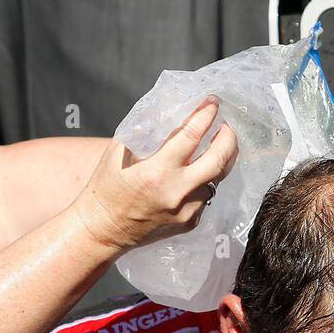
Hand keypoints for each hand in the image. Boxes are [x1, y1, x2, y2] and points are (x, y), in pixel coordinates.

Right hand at [71, 98, 237, 253]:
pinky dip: (205, 181)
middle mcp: (177, 192)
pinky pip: (206, 196)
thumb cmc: (108, 186)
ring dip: (219, 160)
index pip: (191, 136)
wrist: (104, 229)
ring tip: (216, 146)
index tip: (213, 103)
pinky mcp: (191, 222)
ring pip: (216, 179)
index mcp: (157, 171)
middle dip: (229, 137)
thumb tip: (175, 112)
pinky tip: (197, 173)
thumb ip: (147, 132)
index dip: (206, 115)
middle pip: (219, 160)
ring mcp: (187, 210)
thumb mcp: (120, 151)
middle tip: (227, 125)